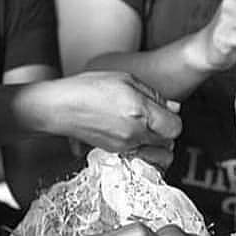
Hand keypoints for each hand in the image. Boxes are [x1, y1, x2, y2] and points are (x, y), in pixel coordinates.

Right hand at [50, 72, 180, 156]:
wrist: (60, 108)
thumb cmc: (88, 89)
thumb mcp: (126, 79)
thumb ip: (155, 95)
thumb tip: (173, 107)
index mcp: (139, 111)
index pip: (175, 128)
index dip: (172, 119)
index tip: (166, 112)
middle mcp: (134, 133)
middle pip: (168, 144)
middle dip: (166, 133)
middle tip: (156, 119)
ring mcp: (124, 146)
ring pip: (155, 154)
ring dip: (155, 144)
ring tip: (145, 129)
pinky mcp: (115, 153)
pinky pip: (139, 156)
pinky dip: (140, 148)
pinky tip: (130, 134)